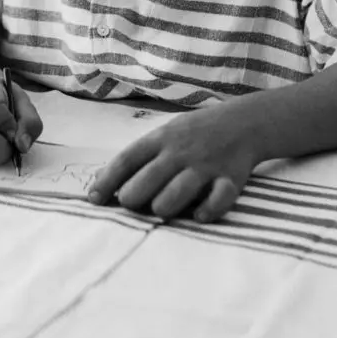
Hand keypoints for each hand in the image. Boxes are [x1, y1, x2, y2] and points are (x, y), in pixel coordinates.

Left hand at [88, 105, 259, 222]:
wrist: (243, 122)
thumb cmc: (194, 132)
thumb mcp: (164, 134)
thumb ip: (138, 157)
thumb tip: (100, 181)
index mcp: (160, 139)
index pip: (127, 160)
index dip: (107, 181)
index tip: (93, 199)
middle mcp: (180, 152)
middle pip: (149, 179)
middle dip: (133, 198)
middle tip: (130, 205)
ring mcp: (206, 165)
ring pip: (179, 191)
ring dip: (165, 206)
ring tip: (160, 210)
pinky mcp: (231, 178)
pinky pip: (219, 198)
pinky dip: (208, 210)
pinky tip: (199, 215)